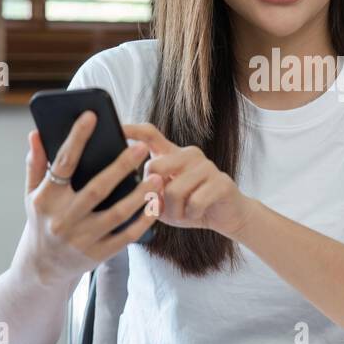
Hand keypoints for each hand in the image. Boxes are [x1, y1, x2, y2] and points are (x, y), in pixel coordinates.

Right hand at [20, 111, 163, 280]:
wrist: (41, 268)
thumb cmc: (41, 221)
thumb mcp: (32, 194)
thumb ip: (36, 164)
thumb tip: (36, 134)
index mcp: (46, 199)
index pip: (62, 164)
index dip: (76, 139)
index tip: (91, 116)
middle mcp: (63, 220)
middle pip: (96, 189)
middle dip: (120, 167)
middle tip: (141, 148)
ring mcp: (81, 240)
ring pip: (116, 215)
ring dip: (139, 195)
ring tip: (158, 176)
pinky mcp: (97, 255)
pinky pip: (126, 237)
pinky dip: (143, 221)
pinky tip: (155, 204)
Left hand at [122, 122, 256, 238]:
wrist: (227, 216)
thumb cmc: (190, 206)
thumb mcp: (163, 200)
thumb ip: (148, 191)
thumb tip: (134, 189)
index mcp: (172, 155)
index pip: (150, 134)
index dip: (132, 130)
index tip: (115, 127)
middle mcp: (189, 154)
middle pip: (155, 166)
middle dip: (153, 193)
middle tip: (163, 206)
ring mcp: (207, 166)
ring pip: (174, 190)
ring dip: (174, 211)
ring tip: (183, 213)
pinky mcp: (222, 181)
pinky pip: (195, 202)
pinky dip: (191, 215)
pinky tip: (198, 213)